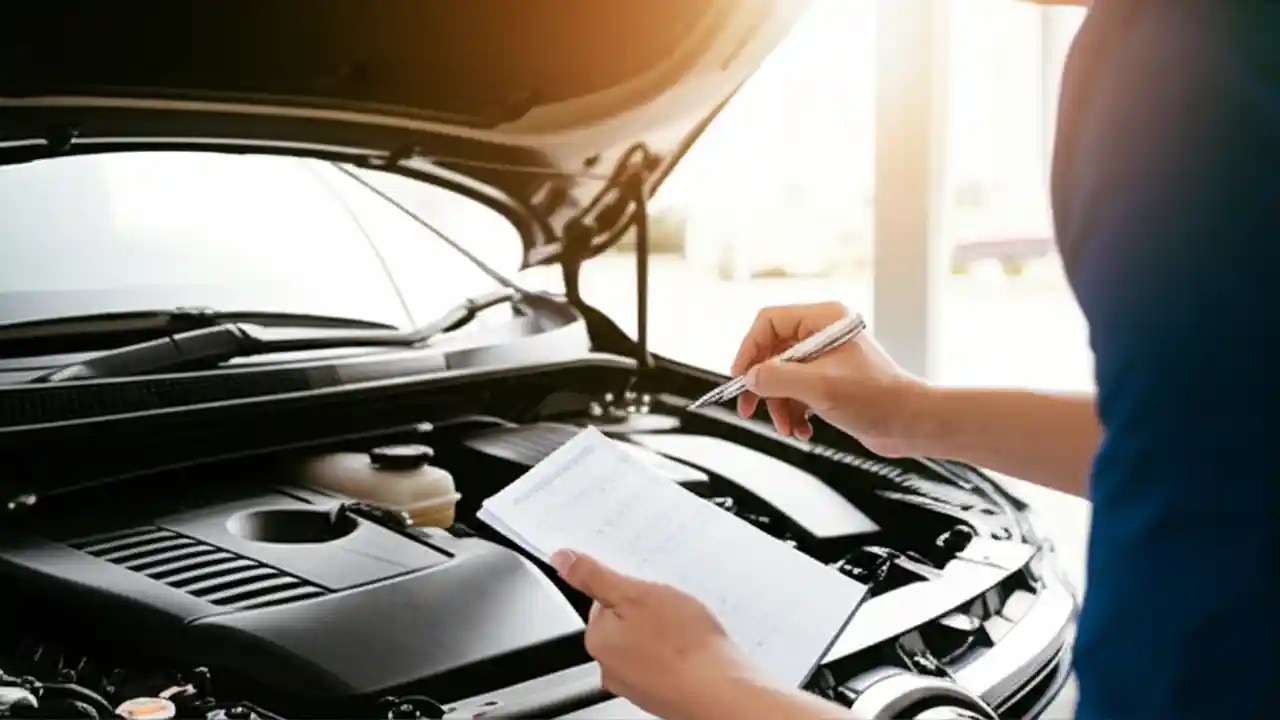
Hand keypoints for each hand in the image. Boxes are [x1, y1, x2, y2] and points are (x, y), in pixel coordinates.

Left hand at [551, 550, 758, 719]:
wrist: (721, 692)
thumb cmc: (683, 647)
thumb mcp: (634, 594)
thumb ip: (594, 577)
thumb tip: (561, 560)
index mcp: (598, 640)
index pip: (603, 601)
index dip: (629, 588)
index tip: (647, 588)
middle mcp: (612, 667)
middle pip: (624, 622)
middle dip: (648, 610)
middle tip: (671, 608)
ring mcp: (637, 683)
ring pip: (646, 641)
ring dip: (665, 632)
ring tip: (686, 628)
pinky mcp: (662, 691)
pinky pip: (665, 660)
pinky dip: (678, 652)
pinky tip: (694, 647)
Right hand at [731, 302, 928, 455]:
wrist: (911, 423)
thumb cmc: (877, 398)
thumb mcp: (819, 387)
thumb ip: (777, 379)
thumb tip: (750, 378)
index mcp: (824, 319)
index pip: (769, 322)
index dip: (749, 348)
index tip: (740, 376)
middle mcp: (823, 333)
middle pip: (772, 352)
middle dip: (762, 385)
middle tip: (749, 408)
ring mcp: (826, 358)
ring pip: (782, 376)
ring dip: (779, 405)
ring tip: (787, 427)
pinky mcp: (830, 380)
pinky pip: (797, 391)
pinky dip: (794, 412)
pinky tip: (803, 428)